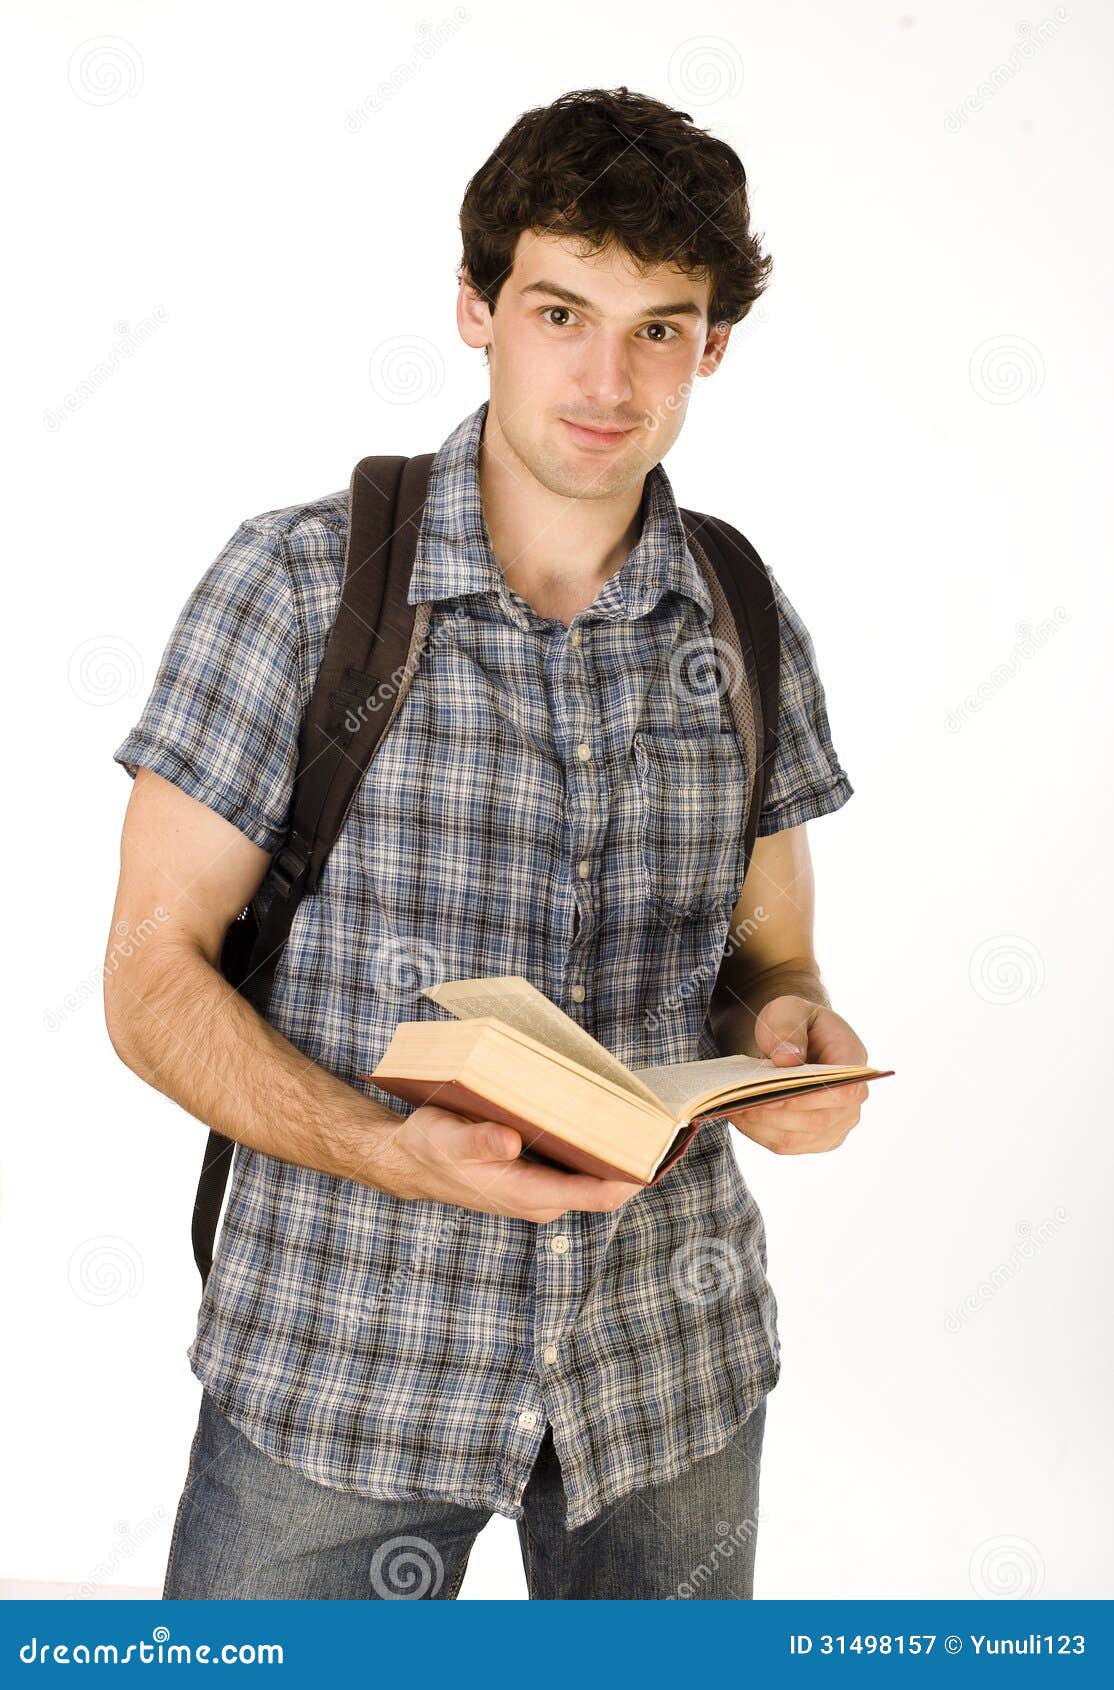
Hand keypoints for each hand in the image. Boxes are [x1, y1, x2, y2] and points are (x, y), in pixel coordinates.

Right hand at [370, 1102, 644, 1221]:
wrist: (410, 1161)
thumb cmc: (430, 1148)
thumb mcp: (448, 1138)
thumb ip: (479, 1140)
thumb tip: (510, 1140)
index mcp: (529, 1194)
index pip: (599, 1193)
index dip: (635, 1173)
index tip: (662, 1146)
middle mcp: (544, 1198)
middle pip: (607, 1184)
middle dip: (634, 1155)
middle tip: (662, 1115)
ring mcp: (543, 1189)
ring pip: (596, 1173)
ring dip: (619, 1148)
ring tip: (645, 1109)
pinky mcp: (539, 1175)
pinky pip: (581, 1164)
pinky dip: (598, 1143)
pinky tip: (608, 1113)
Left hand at [725, 995, 869, 1155]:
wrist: (793, 1040)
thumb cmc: (794, 1022)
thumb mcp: (789, 1010)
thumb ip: (789, 1029)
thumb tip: (787, 1060)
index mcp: (853, 1063)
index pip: (846, 1091)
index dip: (813, 1097)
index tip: (776, 1093)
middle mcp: (851, 1102)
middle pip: (818, 1121)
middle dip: (777, 1114)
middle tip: (743, 1101)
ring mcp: (834, 1126)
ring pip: (797, 1139)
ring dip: (762, 1126)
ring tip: (733, 1107)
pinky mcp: (813, 1140)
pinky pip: (784, 1145)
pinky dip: (757, 1133)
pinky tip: (738, 1115)